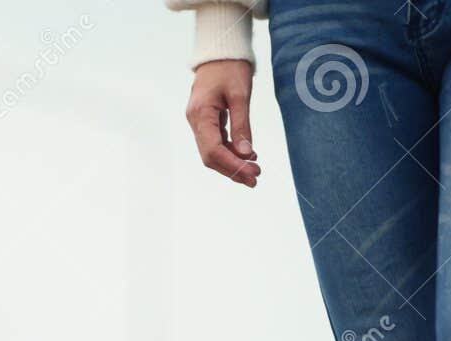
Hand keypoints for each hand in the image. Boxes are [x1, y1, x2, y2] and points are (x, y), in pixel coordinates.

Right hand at [185, 59, 259, 186]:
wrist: (219, 51)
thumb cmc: (230, 68)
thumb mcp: (240, 94)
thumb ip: (242, 125)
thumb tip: (247, 154)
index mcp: (201, 114)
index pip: (212, 150)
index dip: (231, 165)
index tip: (252, 173)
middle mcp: (195, 121)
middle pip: (210, 156)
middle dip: (232, 169)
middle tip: (255, 177)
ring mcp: (198, 122)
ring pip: (212, 152)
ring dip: (232, 163)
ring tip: (254, 169)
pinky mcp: (205, 122)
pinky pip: (215, 143)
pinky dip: (230, 152)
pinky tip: (246, 155)